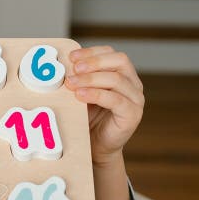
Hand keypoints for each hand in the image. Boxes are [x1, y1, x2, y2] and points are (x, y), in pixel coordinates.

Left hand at [64, 46, 144, 165]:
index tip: (72, 57)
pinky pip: (116, 100)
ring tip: (71, 83)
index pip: (111, 53)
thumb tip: (62, 65)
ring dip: (91, 79)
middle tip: (73, 69)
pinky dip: (96, 94)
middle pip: (119, 61)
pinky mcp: (133, 114)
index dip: (92, 52)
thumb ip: (78, 79)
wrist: (96, 147)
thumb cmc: (88, 118)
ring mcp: (136, 99)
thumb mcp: (82, 93)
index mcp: (122, 74)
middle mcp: (132, 83)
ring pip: (116, 79)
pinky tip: (80, 95)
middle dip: (94, 62)